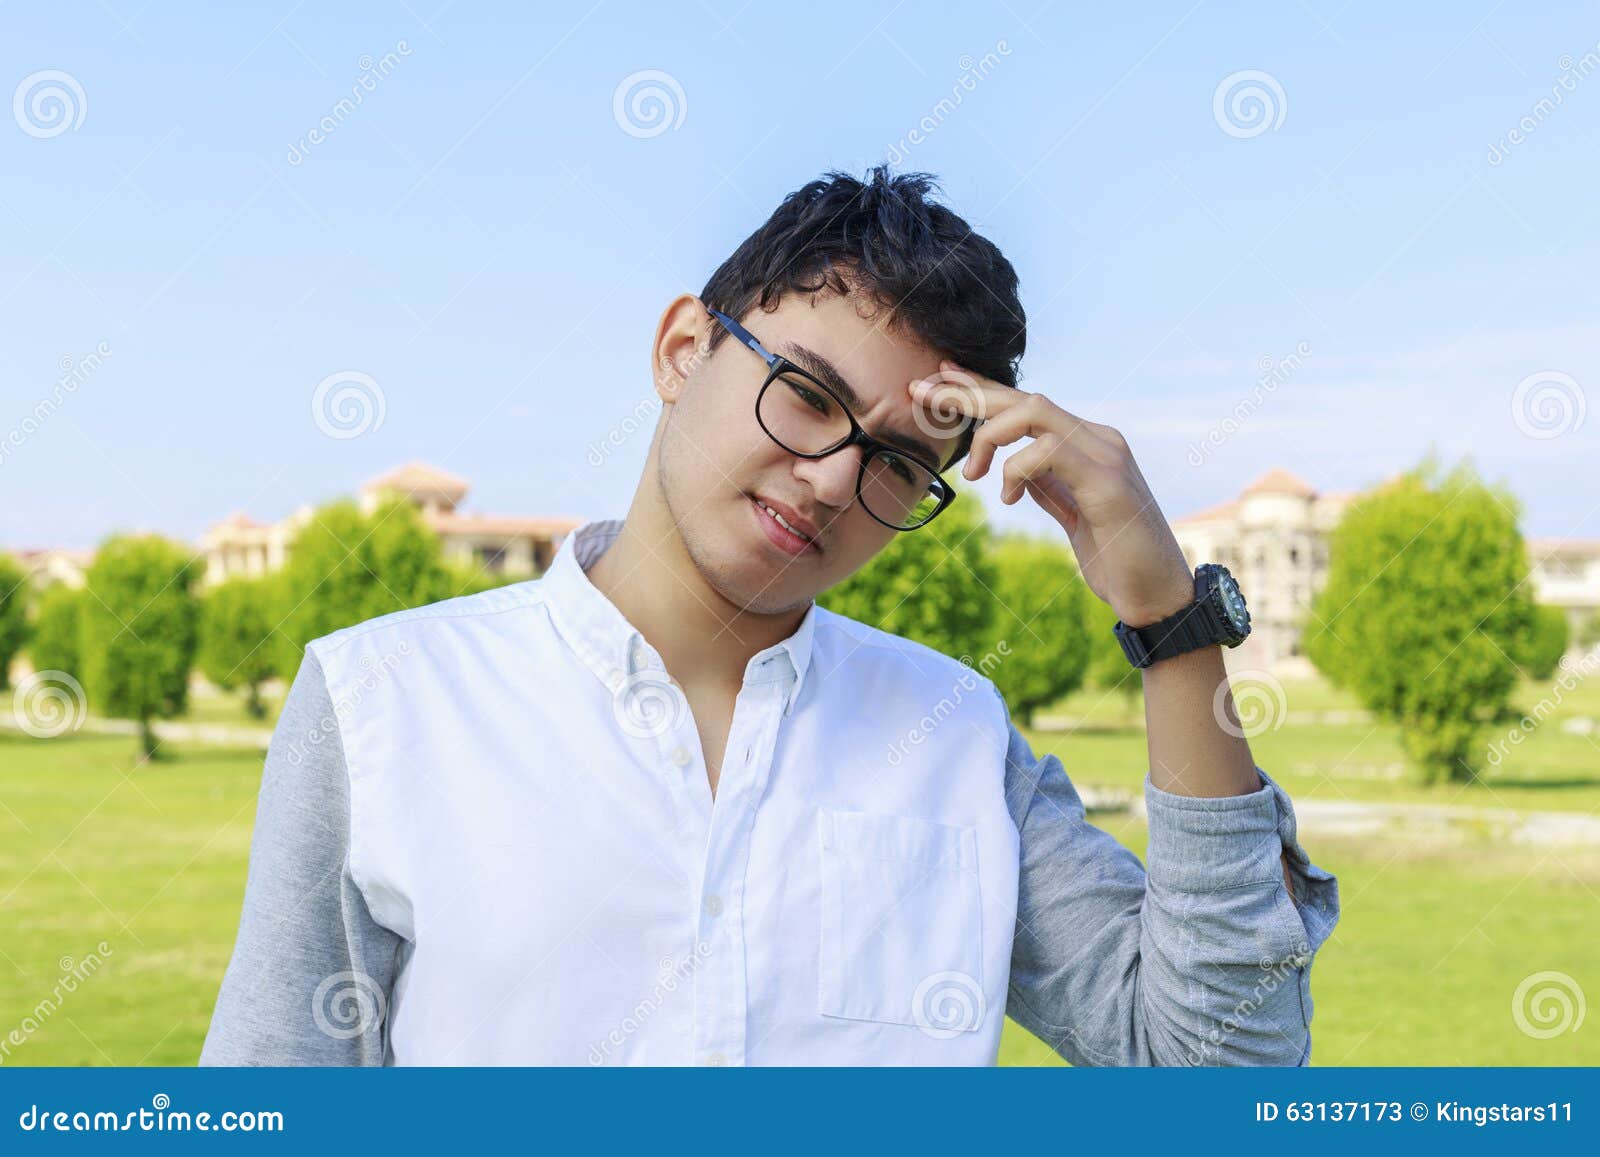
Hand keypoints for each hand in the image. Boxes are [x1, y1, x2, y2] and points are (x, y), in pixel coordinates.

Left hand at [910, 362, 1193, 627]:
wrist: (1160, 598)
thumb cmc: (1119, 560)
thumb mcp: (1073, 516)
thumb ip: (1049, 486)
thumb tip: (1014, 469)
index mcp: (1088, 445)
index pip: (1027, 404)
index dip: (980, 388)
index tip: (938, 380)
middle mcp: (1099, 439)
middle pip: (1023, 397)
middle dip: (967, 392)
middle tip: (920, 391)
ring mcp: (1106, 454)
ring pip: (1033, 411)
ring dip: (989, 436)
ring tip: (972, 475)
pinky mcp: (1107, 480)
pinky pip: (1048, 451)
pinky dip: (1017, 470)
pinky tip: (1010, 499)